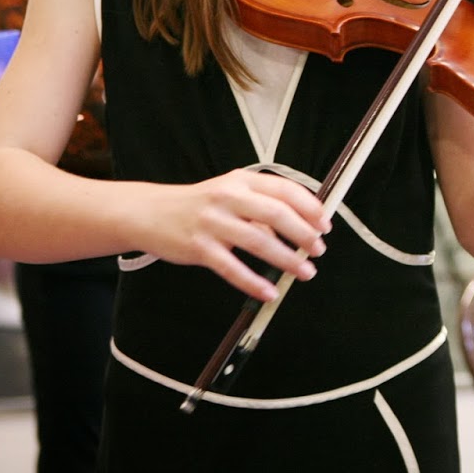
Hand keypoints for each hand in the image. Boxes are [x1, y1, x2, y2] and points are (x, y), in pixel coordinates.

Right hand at [142, 169, 330, 300]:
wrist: (148, 212)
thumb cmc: (198, 204)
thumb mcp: (230, 192)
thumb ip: (262, 206)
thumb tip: (298, 227)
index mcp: (242, 180)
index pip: (285, 190)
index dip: (311, 208)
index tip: (325, 224)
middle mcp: (228, 197)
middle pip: (277, 214)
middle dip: (304, 234)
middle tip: (318, 250)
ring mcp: (213, 222)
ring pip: (259, 242)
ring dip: (287, 260)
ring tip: (304, 271)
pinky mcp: (199, 247)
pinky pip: (232, 268)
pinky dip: (253, 282)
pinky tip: (269, 292)